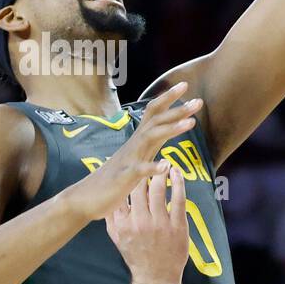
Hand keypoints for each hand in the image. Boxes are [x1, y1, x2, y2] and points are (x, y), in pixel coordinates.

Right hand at [70, 81, 201, 222]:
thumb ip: (148, 148)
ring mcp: (128, 159)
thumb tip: (164, 138)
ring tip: (191, 123)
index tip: (185, 85)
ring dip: (171, 129)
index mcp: (138, 142)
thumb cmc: (111, 181)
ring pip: (150, 137)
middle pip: (155, 120)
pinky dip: (153, 167)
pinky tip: (166, 165)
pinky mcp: (124, 177)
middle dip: (177, 109)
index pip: (154, 113)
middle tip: (198, 101)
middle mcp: (134, 145)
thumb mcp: (134, 160)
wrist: (85, 198)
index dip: (169, 98)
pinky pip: (139, 170)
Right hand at [106, 166, 189, 283]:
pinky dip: (178, 182)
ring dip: (160, 172)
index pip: (124, 192)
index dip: (128, 174)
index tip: (131, 161)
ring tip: (164, 161)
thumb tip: (108, 195)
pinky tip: (177, 172)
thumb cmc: (135, 256)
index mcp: (124, 223)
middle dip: (143, 170)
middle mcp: (140, 222)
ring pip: (158, 189)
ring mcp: (159, 224)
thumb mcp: (116, 237)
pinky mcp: (177, 226)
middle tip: (148, 154)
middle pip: (140, 187)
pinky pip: (178, 198)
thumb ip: (112, 217)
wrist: (155, 278)